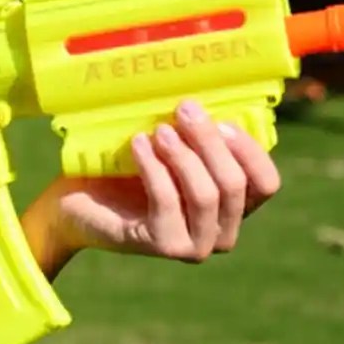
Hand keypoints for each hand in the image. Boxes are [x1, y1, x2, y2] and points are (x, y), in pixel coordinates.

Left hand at [24, 100, 281, 268]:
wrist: (77, 203)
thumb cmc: (126, 171)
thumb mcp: (168, 148)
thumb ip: (194, 133)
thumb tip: (204, 97)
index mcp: (233, 207)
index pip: (266, 183)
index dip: (249, 150)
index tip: (222, 119)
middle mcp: (222, 233)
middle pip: (234, 184)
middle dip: (210, 142)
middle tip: (184, 109)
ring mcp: (195, 245)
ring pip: (206, 195)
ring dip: (183, 156)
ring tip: (158, 130)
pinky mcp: (164, 246)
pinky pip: (167, 201)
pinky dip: (154, 168)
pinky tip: (138, 145)